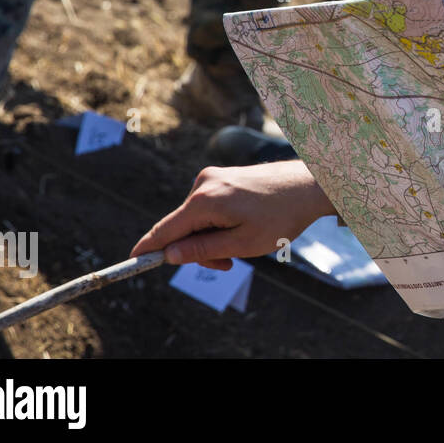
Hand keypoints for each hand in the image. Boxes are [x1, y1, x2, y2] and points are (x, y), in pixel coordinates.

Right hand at [130, 160, 333, 269]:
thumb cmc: (281, 216)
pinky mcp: (223, 176)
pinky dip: (220, 223)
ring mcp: (214, 177)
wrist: (311, 185)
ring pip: (197, 219)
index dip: (149, 248)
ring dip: (213, 238)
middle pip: (183, 227)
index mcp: (204, 201)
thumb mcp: (243, 243)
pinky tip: (244, 226)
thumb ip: (204, 250)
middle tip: (228, 265)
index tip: (133, 261)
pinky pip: (209, 208)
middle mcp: (203, 184)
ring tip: (244, 244)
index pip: (165, 229)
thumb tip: (170, 255)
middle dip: (199, 250)